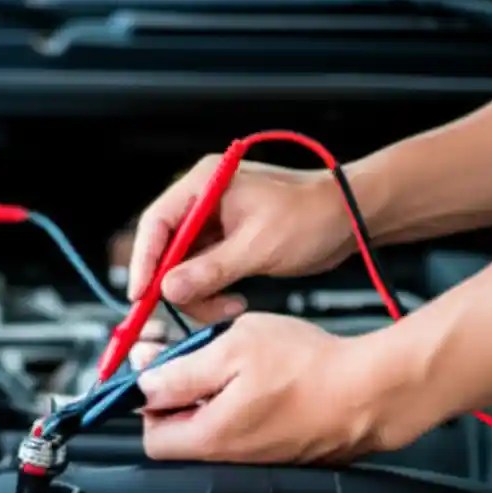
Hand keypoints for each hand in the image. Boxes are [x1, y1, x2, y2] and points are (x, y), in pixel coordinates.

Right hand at [128, 158, 354, 321]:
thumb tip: (169, 288)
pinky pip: (204, 271)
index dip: (144, 260)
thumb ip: (211, 270)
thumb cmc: (312, 215)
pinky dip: (213, 291)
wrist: (350, 217)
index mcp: (205, 183)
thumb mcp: (258, 247)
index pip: (156, 222)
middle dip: (176, 284)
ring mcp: (215, 221)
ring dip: (199, 293)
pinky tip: (234, 299)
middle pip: (166, 248)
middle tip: (192, 309)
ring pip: (184, 265)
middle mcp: (204, 199)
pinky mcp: (227, 241)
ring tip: (228, 306)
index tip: (141, 294)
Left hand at [136, 313, 433, 463]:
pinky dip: (239, 398)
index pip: (150, 434)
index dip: (146, 397)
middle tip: (186, 349)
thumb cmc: (311, 367)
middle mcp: (232, 456)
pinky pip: (244, 425)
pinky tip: (255, 371)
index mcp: (211, 436)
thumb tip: (144, 385)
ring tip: (226, 354)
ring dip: (208, 389)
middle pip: (180, 430)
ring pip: (213, 424)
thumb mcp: (232, 349)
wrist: (373, 389)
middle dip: (176, 387)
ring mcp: (259, 454)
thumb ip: (181, 371)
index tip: (155, 363)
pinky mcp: (282, 447)